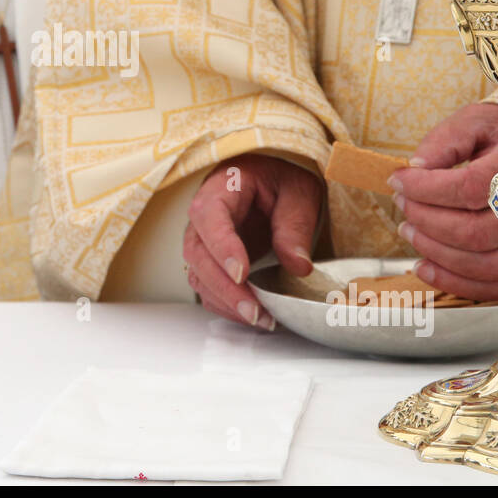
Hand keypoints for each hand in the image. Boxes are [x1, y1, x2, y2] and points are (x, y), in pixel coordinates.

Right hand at [184, 153, 322, 329]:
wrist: (272, 179)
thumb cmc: (280, 178)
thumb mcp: (298, 192)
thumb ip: (295, 226)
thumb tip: (298, 266)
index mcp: (222, 188)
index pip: (210, 216)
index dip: (222, 246)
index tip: (241, 273)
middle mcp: (203, 217)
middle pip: (199, 254)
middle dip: (225, 287)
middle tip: (255, 309)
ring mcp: (204, 241)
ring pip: (199, 276)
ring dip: (226, 301)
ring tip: (261, 319)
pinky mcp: (212, 261)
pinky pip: (209, 287)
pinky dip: (227, 305)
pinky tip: (255, 315)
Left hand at [390, 103, 497, 300]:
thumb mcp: (474, 121)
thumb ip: (445, 141)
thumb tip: (415, 168)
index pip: (471, 188)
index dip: (426, 189)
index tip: (398, 180)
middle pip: (475, 233)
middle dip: (427, 222)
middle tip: (402, 204)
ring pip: (483, 264)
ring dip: (435, 252)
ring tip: (408, 229)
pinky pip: (493, 286)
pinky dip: (454, 283)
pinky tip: (424, 267)